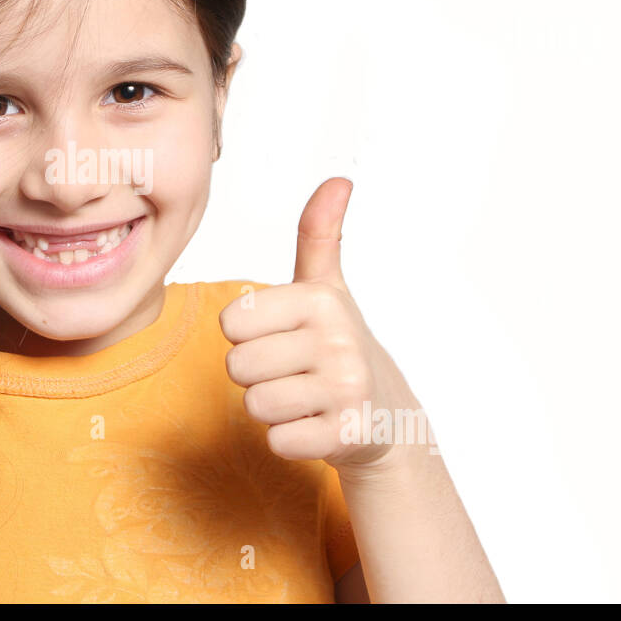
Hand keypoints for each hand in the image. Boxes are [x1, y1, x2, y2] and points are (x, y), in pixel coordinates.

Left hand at [219, 177, 425, 476]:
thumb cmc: (339, 345)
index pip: (232, 322)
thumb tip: (339, 179)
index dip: (247, 336)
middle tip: (293, 373)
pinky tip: (317, 426)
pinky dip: (288, 440)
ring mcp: (347, 390)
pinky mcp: (347, 436)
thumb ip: (319, 234)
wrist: (388, 414)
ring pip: (256, 406)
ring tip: (304, 398)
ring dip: (272, 409)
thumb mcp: (328, 287)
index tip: (281, 337)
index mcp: (321, 300)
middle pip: (238, 367)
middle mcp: (338, 341)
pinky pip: (277, 441)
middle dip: (257, 375)